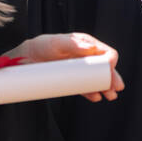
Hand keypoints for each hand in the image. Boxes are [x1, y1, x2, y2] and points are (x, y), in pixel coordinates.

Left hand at [6, 32, 123, 102]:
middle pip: (105, 69)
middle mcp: (86, 57)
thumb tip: (90, 48)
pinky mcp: (72, 80)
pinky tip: (96, 97)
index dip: (111, 62)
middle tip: (116, 88)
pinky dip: (92, 92)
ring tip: (109, 96)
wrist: (25, 59)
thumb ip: (72, 44)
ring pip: (97, 79)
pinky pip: (85, 87)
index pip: (106, 53)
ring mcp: (80, 69)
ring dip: (105, 88)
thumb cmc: (41, 46)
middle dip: (112, 78)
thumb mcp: (56, 43)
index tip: (110, 71)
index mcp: (86, 44)